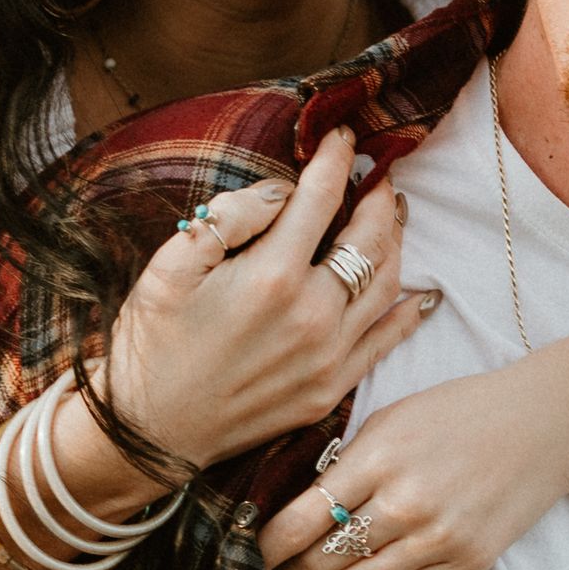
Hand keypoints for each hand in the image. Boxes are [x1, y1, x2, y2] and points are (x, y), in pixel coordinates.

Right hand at [100, 131, 429, 476]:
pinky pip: (386, 341)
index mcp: (271, 275)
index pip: (321, 197)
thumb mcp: (170, 265)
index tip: (341, 137)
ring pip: (387, 284)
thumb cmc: (152, 343)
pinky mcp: (331, 388)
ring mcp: (328, 356)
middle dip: (378, 197)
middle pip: (369, 238)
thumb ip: (230, 217)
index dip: (334, 159)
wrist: (149, 432)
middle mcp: (312, 315)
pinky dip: (407, 310)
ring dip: (396, 243)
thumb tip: (283, 193)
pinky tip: (419, 291)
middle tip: (378, 176)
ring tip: (392, 219)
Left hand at [258, 351, 568, 569]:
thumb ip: (344, 463)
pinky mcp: (463, 566)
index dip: (259, 551)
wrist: (547, 424)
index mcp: (379, 457)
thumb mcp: (392, 419)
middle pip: (319, 562)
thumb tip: (289, 512)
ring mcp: (436, 540)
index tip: (232, 560)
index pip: (299, 519)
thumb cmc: (461, 413)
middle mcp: (405, 503)